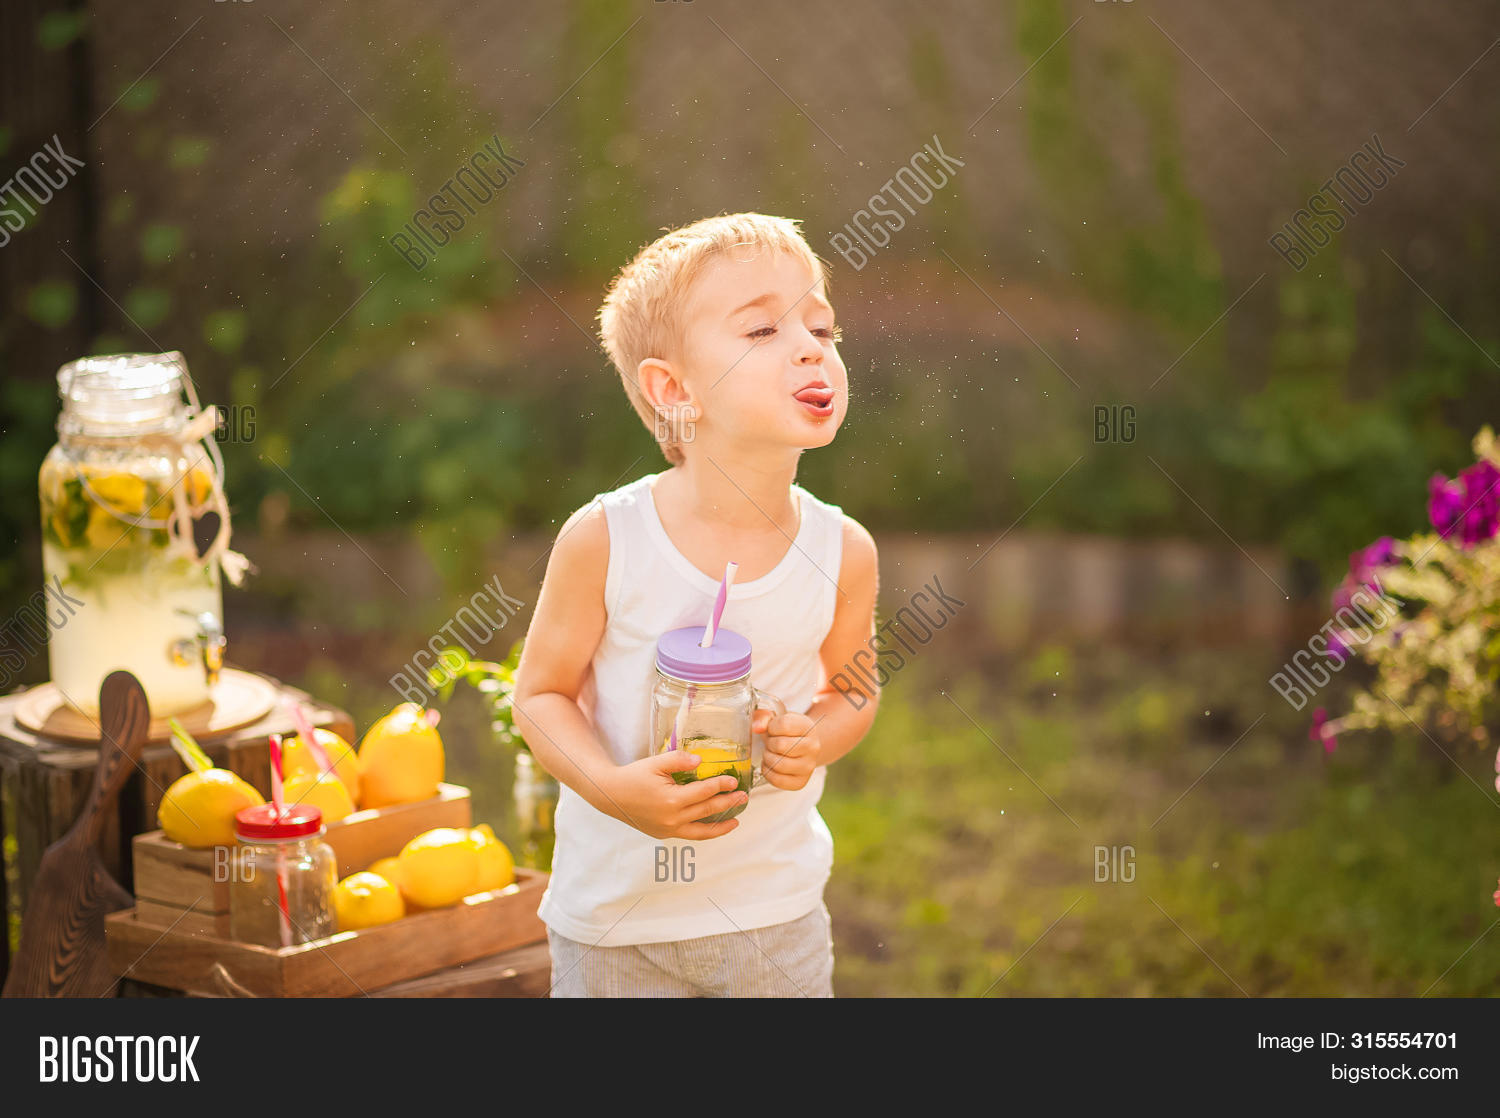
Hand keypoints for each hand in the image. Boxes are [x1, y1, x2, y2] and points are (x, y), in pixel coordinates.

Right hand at [597, 750, 747, 839]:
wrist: (611, 796)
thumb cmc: (634, 777)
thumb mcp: (656, 762)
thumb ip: (679, 759)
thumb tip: (701, 761)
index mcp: (672, 800)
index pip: (704, 791)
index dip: (721, 784)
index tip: (733, 780)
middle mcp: (672, 818)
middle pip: (708, 811)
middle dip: (728, 803)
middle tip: (743, 797)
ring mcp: (668, 829)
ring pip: (701, 832)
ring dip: (721, 827)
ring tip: (736, 822)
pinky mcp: (664, 834)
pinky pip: (689, 835)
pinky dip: (704, 832)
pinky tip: (713, 826)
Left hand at [754, 708, 820, 790]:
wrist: (800, 747)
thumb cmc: (785, 732)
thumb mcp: (776, 718)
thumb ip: (763, 717)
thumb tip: (756, 727)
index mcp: (808, 727)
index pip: (784, 725)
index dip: (771, 727)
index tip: (772, 729)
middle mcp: (813, 747)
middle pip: (780, 745)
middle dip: (769, 743)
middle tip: (770, 743)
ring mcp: (809, 766)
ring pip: (779, 764)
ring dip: (767, 758)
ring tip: (770, 753)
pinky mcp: (800, 782)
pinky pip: (777, 780)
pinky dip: (768, 772)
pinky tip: (770, 765)